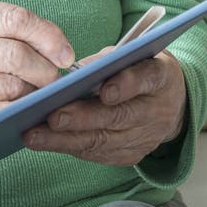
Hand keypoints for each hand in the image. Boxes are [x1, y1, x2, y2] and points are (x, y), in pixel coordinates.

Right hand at [0, 0, 74, 146]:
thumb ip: (1, 29)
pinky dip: (19, 113)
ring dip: (31, 94)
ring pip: (13, 87)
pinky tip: (21, 110)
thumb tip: (56, 49)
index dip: (48, 36)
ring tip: (30, 93)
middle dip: (45, 71)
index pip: (15, 19)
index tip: (66, 52)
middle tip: (52, 79)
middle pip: (18, 56)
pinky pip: (1, 113)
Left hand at [22, 48, 186, 164]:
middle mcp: (156, 110)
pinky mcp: (132, 155)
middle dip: (83, 118)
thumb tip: (70, 72)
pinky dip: (72, 148)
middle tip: (53, 117)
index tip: (105, 90)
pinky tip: (46, 142)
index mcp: (160, 75)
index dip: (125, 85)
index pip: (145, 78)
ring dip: (66, 139)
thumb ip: (105, 60)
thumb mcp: (131, 52)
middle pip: (118, 116)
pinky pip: (100, 154)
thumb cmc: (140, 67)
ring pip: (104, 141)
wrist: (172, 101)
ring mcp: (145, 137)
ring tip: (35, 134)